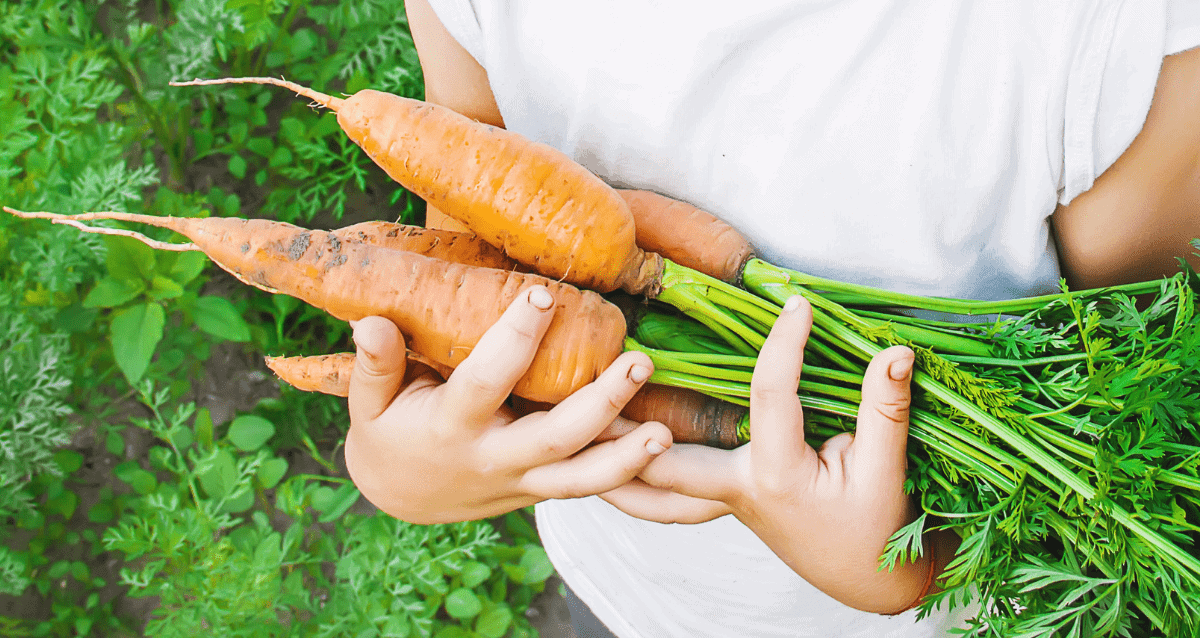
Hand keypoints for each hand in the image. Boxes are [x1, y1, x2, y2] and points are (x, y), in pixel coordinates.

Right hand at [343, 285, 672, 523]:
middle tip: (639, 362)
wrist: (404, 495)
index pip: (487, 381)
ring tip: (665, 431)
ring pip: (583, 478)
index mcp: (451, 429)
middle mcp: (494, 459)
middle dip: (600, 403)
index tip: (543, 294)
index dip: (515, 340)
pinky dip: (629, 475)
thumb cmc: (390, 433)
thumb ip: (375, 364)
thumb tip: (370, 320)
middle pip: (556, 438)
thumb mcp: (370, 403)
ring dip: (627, 456)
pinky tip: (664, 451)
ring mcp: (524, 481)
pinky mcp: (543, 490)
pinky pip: (591, 488)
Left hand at [603, 296, 938, 613]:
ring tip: (567, 427)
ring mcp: (722, 499)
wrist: (869, 577)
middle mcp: (735, 490)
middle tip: (586, 384)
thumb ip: (886, 410)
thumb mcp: (886, 468)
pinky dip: (630, 480)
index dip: (786, 345)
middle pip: (661, 463)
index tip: (796, 304)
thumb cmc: (877, 525)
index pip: (771, 396)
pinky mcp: (721, 500)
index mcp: (775, 476)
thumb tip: (894, 352)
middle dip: (622, 427)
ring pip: (649, 490)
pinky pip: (663, 496)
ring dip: (607, 461)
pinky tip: (605, 454)